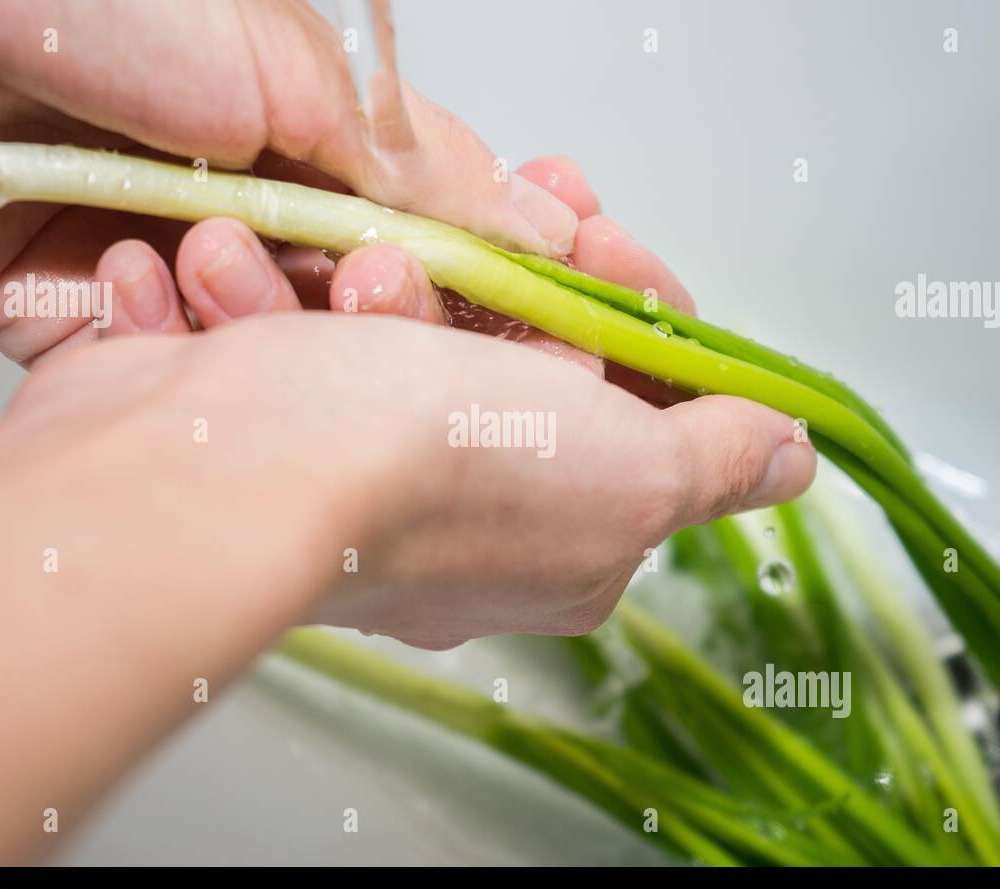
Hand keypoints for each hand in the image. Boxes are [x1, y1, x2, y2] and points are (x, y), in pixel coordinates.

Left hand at [0, 0, 577, 363]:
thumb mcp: (299, 71)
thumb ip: (418, 171)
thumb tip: (532, 229)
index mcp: (315, 145)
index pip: (428, 246)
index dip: (476, 293)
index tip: (526, 326)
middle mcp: (252, 214)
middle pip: (354, 321)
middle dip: (366, 319)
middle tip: (355, 290)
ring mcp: (170, 272)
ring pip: (263, 360)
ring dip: (252, 321)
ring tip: (207, 244)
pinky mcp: (85, 322)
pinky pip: (153, 376)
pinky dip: (153, 343)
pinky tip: (131, 271)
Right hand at [60, 154, 814, 647]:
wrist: (211, 483)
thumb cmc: (425, 478)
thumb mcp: (626, 472)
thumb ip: (713, 461)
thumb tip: (788, 459)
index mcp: (556, 537)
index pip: (619, 398)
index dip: (617, 305)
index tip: (596, 242)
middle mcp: (450, 513)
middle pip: (499, 346)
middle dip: (484, 278)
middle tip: (465, 242)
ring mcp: (337, 466)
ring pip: (372, 319)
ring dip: (361, 275)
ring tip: (344, 286)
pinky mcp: (235, 420)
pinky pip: (256, 319)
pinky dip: (248, 287)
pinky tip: (231, 281)